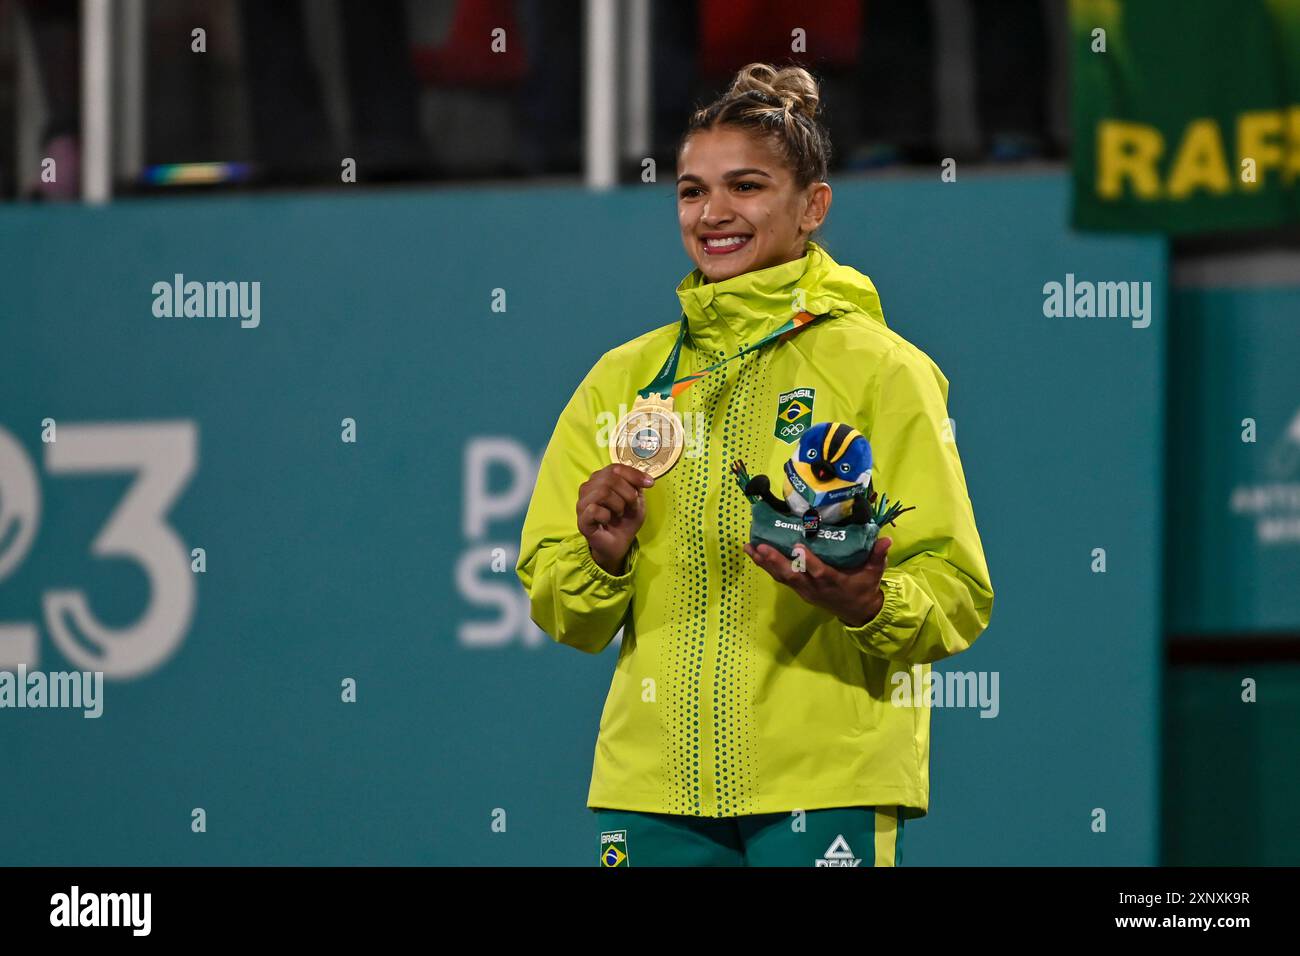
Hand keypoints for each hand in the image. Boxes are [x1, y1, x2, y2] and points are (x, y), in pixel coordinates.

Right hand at [577, 463, 653, 574]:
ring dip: (618, 504)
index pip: (615, 468)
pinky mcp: (581, 519)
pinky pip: (594, 510)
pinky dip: (606, 516)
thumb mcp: (637, 500)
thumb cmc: (625, 520)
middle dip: (628, 492)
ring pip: (602, 492)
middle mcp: (588, 488)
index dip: (634, 474)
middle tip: (632, 505)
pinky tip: (607, 520)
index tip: (650, 483)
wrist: (619, 543)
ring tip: (620, 513)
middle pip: (610, 478)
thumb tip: (645, 478)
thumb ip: (637, 486)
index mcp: (601, 479)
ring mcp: (582, 503)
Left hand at [744, 536, 892, 627]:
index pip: (819, 573)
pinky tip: (754, 553)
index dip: (807, 562)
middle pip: (792, 575)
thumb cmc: (864, 587)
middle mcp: (815, 588)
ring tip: (749, 547)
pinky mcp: (799, 590)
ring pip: (782, 577)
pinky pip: (780, 578)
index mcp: (833, 582)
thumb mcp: (874, 573)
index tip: (797, 547)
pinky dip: (766, 566)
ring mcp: (804, 590)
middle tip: (760, 546)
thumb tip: (886, 539)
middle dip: (775, 561)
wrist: (858, 612)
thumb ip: (878, 556)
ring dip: (764, 563)